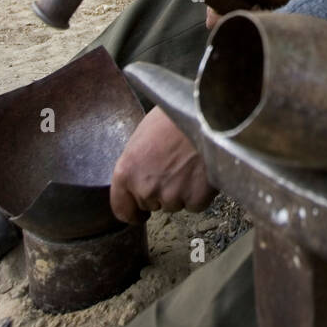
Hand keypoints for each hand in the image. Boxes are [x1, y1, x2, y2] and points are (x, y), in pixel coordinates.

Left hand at [110, 105, 216, 224]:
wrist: (204, 114)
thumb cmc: (172, 117)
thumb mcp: (142, 136)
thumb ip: (136, 164)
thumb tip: (139, 176)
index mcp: (126, 172)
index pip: (122, 209)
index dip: (132, 211)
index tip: (140, 212)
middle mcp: (145, 189)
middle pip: (152, 204)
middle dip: (162, 192)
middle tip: (174, 168)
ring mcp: (171, 196)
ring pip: (175, 204)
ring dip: (182, 191)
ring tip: (190, 164)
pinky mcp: (195, 198)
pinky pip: (195, 204)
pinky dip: (200, 192)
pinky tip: (202, 171)